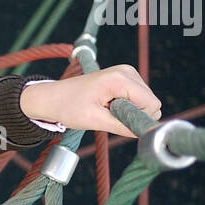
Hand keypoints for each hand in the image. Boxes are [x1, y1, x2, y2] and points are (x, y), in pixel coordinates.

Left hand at [20, 64, 161, 136]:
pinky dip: (126, 106)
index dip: (138, 118)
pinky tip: (108, 105)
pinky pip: (138, 99)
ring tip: (106, 108)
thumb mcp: (94, 120)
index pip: (151, 104)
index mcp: (120, 78)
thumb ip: (122, 126)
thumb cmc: (68, 107)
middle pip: (151, 102)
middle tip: (107, 114)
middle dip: (133, 114)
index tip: (116, 120)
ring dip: (128, 111)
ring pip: (146, 101)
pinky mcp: (124, 78)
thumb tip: (144, 132)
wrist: (53, 97)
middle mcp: (127, 71)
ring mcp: (126, 73)